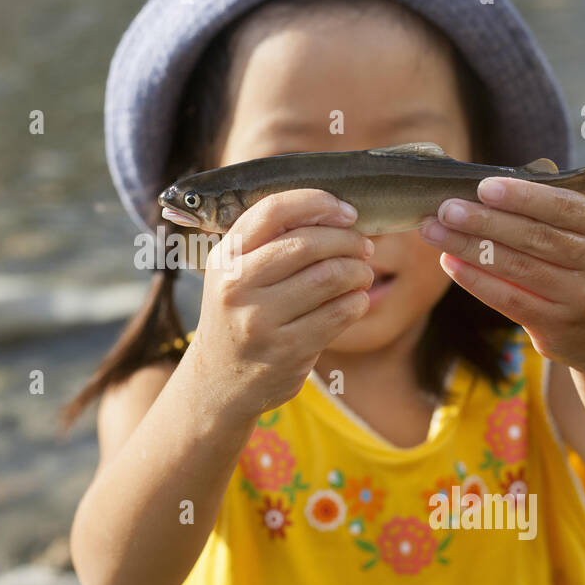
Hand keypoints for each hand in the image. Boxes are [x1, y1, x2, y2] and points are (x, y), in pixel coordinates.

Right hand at [191, 188, 373, 418]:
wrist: (220, 381)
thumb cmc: (239, 316)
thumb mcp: (236, 274)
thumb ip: (271, 242)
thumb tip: (335, 213)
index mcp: (225, 257)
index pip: (273, 211)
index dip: (317, 203)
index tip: (346, 211)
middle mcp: (237, 286)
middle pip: (308, 243)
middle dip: (347, 240)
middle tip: (363, 246)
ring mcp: (261, 321)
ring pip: (329, 277)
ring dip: (357, 271)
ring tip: (362, 274)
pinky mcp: (288, 350)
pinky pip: (339, 313)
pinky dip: (357, 301)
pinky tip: (356, 301)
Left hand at [419, 176, 584, 371]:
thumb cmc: (584, 270)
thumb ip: (547, 215)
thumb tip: (482, 193)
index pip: (561, 206)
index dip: (521, 196)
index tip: (483, 187)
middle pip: (533, 236)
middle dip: (484, 220)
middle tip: (446, 209)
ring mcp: (580, 296)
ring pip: (516, 266)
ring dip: (469, 247)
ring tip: (436, 232)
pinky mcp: (557, 324)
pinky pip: (508, 298)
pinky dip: (475, 279)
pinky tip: (449, 263)